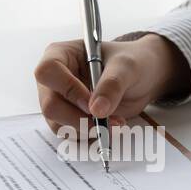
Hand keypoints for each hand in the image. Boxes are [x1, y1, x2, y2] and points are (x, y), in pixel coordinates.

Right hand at [33, 33, 190, 133]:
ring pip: (58, 124)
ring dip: (87, 129)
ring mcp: (60, 101)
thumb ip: (111, 85)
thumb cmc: (132, 62)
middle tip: (105, 121)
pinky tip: (110, 127)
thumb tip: (96, 111)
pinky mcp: (69, 118)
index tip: (91, 103)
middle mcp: (54, 79)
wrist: (143, 78)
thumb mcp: (126, 68)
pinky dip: (90, 135)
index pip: (48, 72)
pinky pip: (70, 133)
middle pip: (50, 105)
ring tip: (115, 122)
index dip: (67, 90)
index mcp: (60, 54)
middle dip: (78, 118)